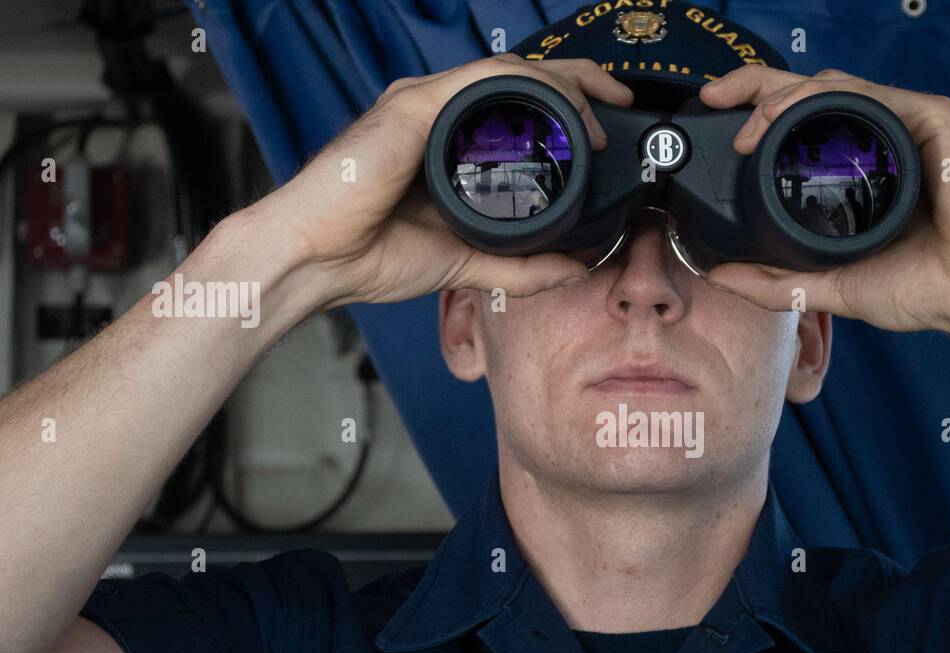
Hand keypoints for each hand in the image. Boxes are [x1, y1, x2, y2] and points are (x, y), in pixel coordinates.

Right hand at [240, 54, 632, 312]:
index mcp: (447, 142)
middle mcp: (437, 114)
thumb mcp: (466, 262)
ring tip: (598, 113)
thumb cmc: (370, 256)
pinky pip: (482, 80)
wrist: (315, 261)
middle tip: (620, 103)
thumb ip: (521, 266)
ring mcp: (424, 105)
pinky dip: (527, 88)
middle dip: (579, 82)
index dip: (568, 106)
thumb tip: (574, 268)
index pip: (516, 106)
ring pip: (508, 72)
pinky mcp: (413, 107)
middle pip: (520, 78)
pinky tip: (558, 110)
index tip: (605, 128)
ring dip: (562, 85)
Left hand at [698, 65, 949, 343]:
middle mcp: (886, 142)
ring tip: (748, 126)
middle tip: (716, 97)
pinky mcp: (933, 119)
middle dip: (757, 86)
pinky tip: (790, 119)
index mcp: (866, 172)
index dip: (761, 117)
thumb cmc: (929, 290)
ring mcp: (909, 127)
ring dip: (782, 96)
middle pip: (813, 95)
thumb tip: (720, 274)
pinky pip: (869, 94)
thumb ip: (776, 283)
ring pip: (834, 86)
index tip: (722, 128)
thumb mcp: (832, 287)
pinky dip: (823, 99)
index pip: (806, 128)